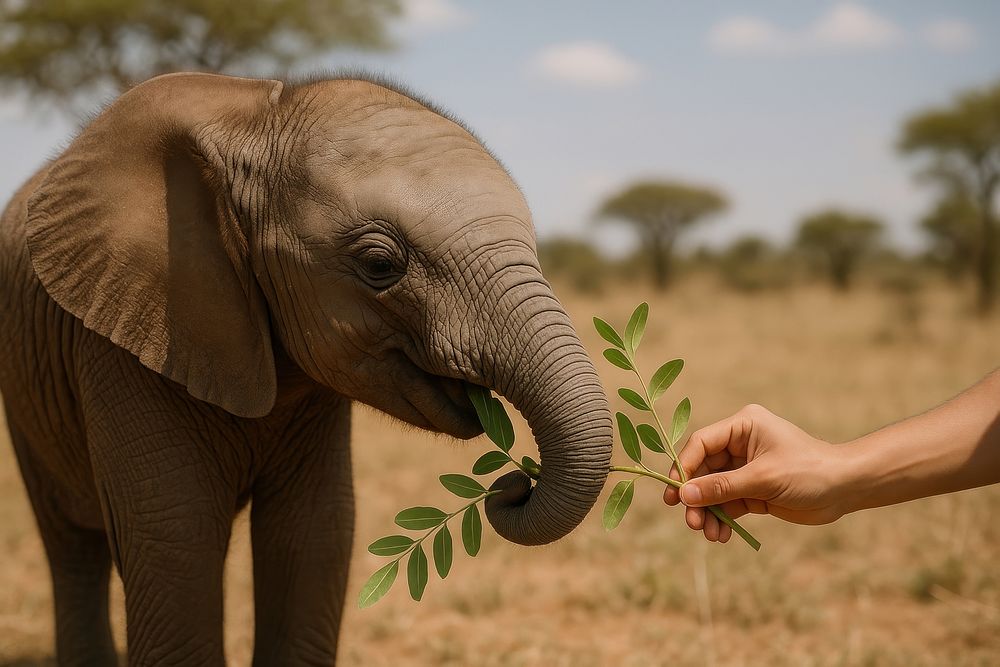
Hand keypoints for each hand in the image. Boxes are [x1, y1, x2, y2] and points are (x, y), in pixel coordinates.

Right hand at [663, 404, 849, 542]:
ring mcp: (745, 468)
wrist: (846, 489)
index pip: (701, 443)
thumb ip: (722, 487)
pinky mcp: (753, 489)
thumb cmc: (808, 472)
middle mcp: (740, 444)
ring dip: (708, 512)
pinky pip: (727, 503)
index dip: (684, 467)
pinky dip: (722, 519)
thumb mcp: (763, 478)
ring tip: (710, 534)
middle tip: (691, 522)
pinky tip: (722, 535)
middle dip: (696, 497)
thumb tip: (684, 494)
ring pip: (713, 490)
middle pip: (703, 470)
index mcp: (742, 426)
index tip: (676, 495)